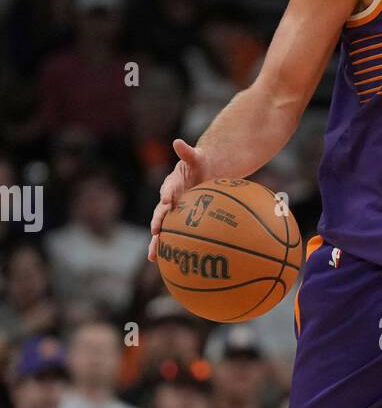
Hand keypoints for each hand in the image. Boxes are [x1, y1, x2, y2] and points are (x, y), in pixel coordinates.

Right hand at [148, 139, 206, 262]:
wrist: (203, 173)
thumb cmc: (200, 163)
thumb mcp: (196, 156)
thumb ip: (188, 152)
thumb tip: (177, 142)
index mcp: (173, 183)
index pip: (168, 189)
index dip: (167, 194)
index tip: (167, 202)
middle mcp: (170, 199)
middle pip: (161, 213)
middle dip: (158, 223)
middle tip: (155, 233)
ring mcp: (174, 212)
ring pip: (163, 229)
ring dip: (157, 242)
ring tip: (152, 257)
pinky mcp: (179, 221)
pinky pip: (174, 236)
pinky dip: (170, 248)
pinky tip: (167, 265)